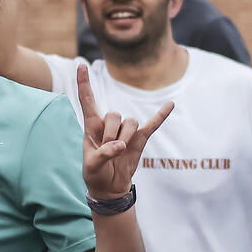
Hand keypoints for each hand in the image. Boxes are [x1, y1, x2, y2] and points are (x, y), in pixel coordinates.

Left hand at [78, 64, 172, 198]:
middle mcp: (109, 125)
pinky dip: (161, 115)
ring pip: (130, 122)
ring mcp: (126, 131)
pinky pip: (153, 124)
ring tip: (120, 152)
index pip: (87, 100)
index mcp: (92, 126)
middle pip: (114, 115)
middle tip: (109, 150)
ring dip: (126, 138)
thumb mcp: (92, 166)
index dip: (84, 83)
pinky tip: (170, 105)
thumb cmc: (95, 174)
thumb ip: (103, 154)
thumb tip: (120, 145)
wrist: (110, 187)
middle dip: (112, 134)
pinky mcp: (140, 138)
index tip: (80, 65)